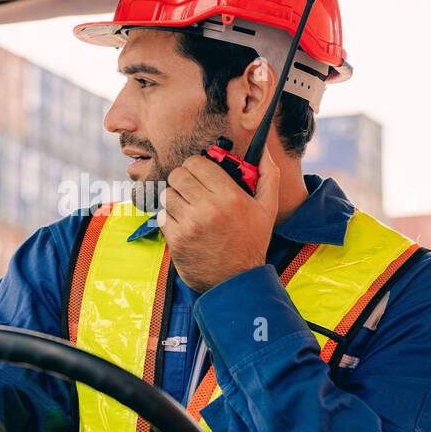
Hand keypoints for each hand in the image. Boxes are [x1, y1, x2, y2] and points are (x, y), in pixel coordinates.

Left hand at [158, 146, 279, 292]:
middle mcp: (208, 208)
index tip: (200, 174)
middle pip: (177, 175)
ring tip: (189, 209)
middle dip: (183, 180)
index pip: (196, 162)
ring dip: (175, 199)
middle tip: (192, 190)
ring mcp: (189, 225)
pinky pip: (162, 216)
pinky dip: (170, 219)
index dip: (196, 166)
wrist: (236, 281)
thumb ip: (268, 175)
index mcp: (230, 196)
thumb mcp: (267, 208)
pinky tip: (184, 226)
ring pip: (167, 195)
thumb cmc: (252, 242)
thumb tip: (265, 150)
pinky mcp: (176, 240)